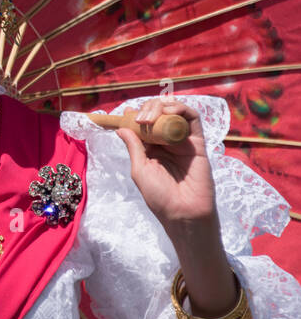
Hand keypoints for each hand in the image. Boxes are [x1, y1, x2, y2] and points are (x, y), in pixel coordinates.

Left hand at [113, 98, 217, 233]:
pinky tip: (168, 112)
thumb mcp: (140, 170)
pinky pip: (192, 118)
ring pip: (174, 111)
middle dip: (147, 109)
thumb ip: (134, 147)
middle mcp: (167, 142)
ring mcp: (182, 140)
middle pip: (158, 114)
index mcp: (151, 149)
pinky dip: (181, 108)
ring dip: (161, 106)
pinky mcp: (197, 141)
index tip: (124, 112)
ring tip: (150, 117)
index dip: (134, 115)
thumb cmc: (160, 196)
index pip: (144, 124)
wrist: (183, 212)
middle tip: (139, 118)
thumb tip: (121, 127)